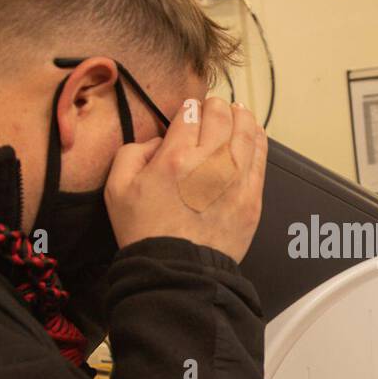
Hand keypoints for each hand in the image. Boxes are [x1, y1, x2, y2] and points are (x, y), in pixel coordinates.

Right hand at [104, 97, 267, 262]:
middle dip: (215, 106)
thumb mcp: (116, 189)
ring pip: (245, 131)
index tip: (189, 112)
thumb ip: (132, 152)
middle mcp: (209, 164)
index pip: (190, 114)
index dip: (189, 108)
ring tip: (237, 111)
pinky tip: (254, 132)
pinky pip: (261, 157)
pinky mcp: (251, 198)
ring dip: (241, 116)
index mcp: (174, 158)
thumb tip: (158, 140)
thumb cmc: (146, 233)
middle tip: (213, 108)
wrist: (176, 271)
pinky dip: (258, 139)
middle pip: (220, 116)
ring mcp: (235, 180)